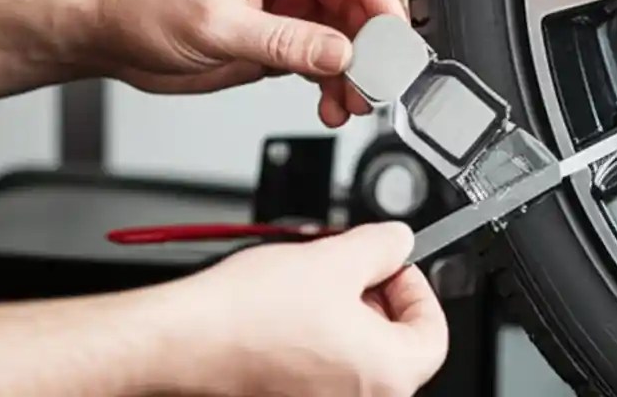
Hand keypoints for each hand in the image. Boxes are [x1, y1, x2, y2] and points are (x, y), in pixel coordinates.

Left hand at [93, 0, 406, 125]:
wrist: (111, 35)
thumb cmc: (145, 6)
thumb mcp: (217, 24)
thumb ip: (284, 41)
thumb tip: (339, 53)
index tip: (393, 33)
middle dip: (373, 39)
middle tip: (379, 76)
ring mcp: (286, 6)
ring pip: (346, 33)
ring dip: (356, 69)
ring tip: (354, 100)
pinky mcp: (280, 38)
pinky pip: (324, 58)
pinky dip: (335, 83)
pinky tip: (332, 105)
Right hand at [141, 223, 448, 396]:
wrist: (183, 340)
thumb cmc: (249, 314)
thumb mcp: (333, 258)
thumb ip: (382, 246)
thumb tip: (398, 242)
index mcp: (389, 374)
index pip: (432, 333)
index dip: (416, 289)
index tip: (394, 266)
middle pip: (394, 347)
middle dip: (376, 300)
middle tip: (351, 268)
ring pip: (356, 358)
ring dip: (345, 318)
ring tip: (313, 285)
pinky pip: (323, 373)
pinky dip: (317, 342)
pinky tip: (291, 312)